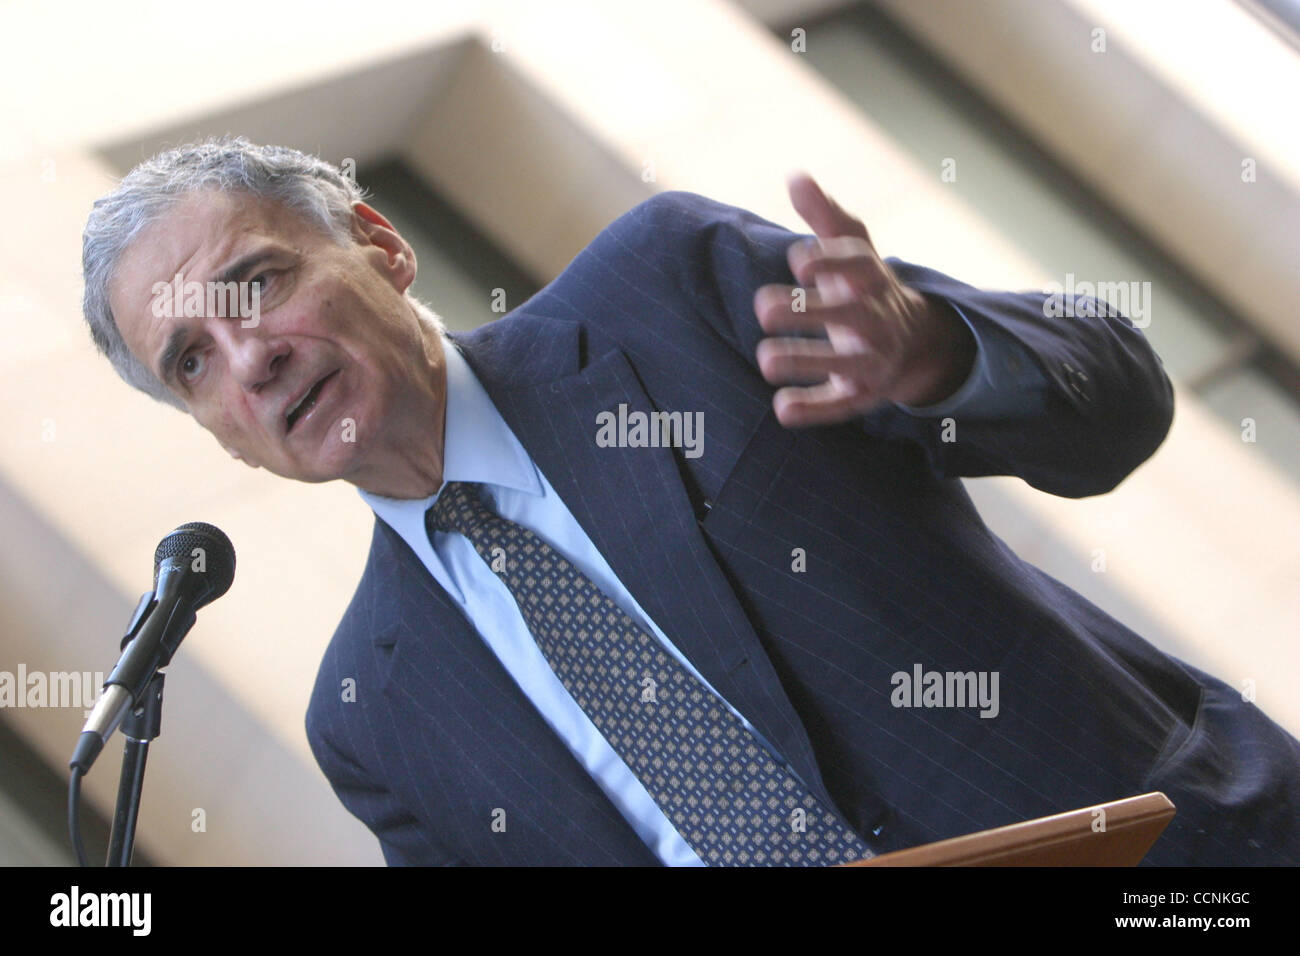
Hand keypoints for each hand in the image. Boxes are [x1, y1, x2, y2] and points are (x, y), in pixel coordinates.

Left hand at [753, 173, 974, 426]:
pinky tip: (782, 409)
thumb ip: (825, 216)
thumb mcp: (853, 248)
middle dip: (806, 312)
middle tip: (764, 307)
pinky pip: (838, 407)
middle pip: (848, 315)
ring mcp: (870, 361)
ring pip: (842, 365)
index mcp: (870, 279)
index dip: (828, 261)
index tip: (797, 260)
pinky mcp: (859, 396)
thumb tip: (795, 175)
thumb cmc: (865, 286)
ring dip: (803, 361)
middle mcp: (874, 319)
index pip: (857, 265)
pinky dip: (812, 411)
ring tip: (767, 359)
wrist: (914, 343)